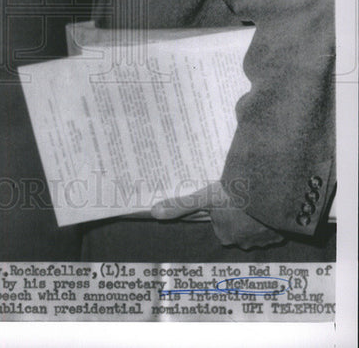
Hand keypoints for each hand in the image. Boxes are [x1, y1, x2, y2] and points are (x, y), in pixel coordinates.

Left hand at [151, 181, 283, 249]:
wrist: (268, 193)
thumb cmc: (233, 195)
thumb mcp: (204, 197)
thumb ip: (180, 205)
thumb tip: (153, 212)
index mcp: (225, 234)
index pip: (221, 225)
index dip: (222, 210)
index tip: (225, 197)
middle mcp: (244, 241)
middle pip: (238, 227)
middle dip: (239, 213)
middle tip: (240, 193)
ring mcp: (264, 238)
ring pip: (257, 227)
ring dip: (257, 215)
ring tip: (255, 195)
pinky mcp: (282, 231)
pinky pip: (275, 225)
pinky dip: (272, 215)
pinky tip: (270, 201)